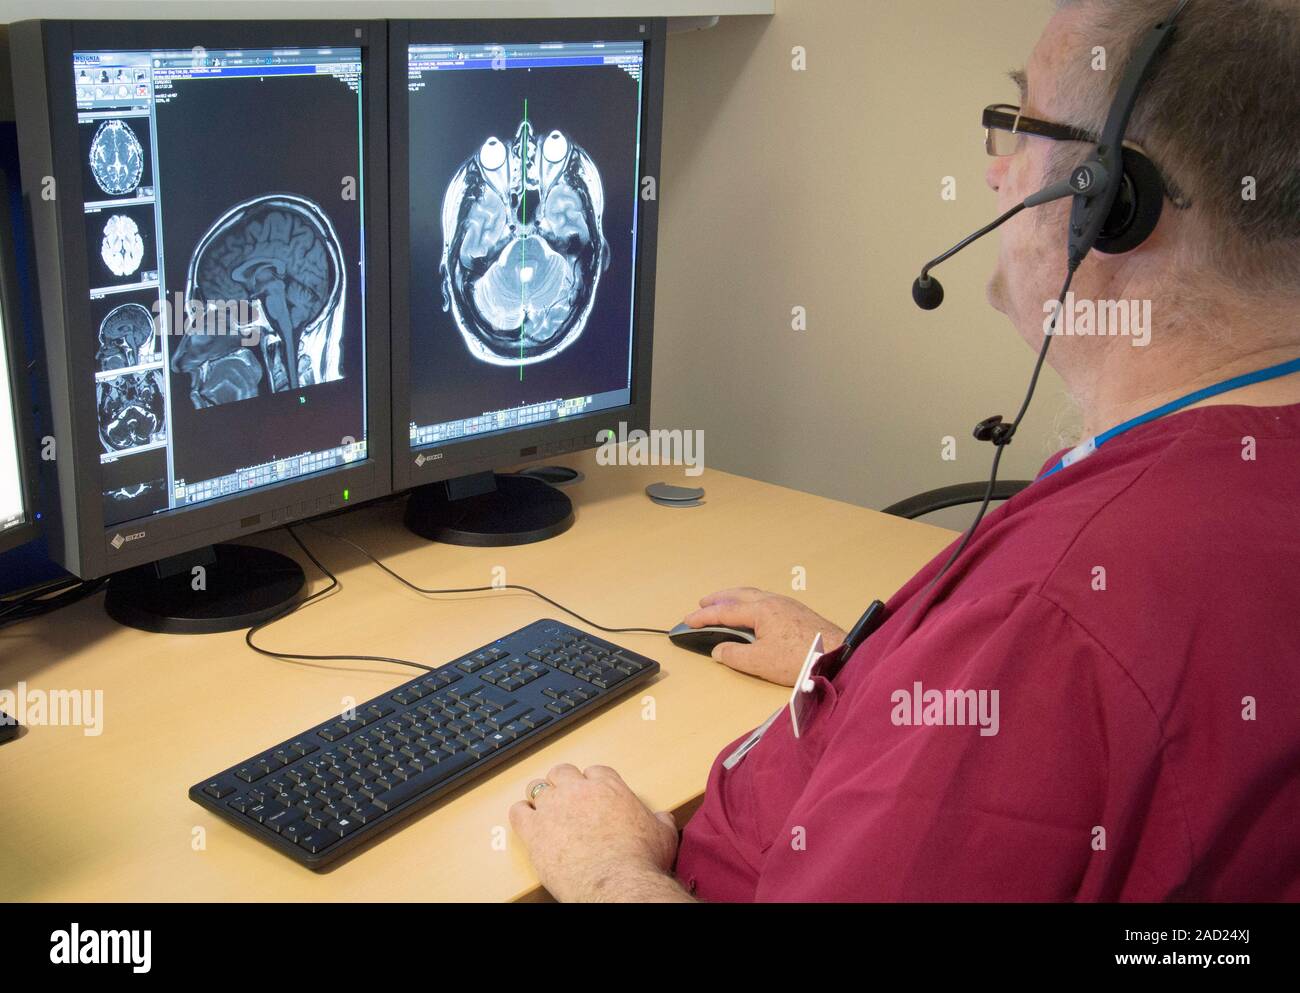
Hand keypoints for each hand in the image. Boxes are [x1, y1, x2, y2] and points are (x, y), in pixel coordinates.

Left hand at [509, 764, 687, 901]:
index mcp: (609, 788)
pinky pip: (519, 812)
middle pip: (562, 772)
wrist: (618, 883)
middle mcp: (579, 791)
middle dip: (563, 783)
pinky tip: (526, 820)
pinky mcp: (535, 830)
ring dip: (541, 796)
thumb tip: (663, 819)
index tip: (591, 792)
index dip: (591, 782)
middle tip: (565, 798)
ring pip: (538, 788)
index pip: (594, 772)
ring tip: (543, 808)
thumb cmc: (640, 861)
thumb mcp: (662, 835)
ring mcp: (554, 808)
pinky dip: (521, 814)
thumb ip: (659, 821)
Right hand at [682, 587, 846, 685]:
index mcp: (761, 610)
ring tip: (725, 606)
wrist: (839, 655)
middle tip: (703, 604)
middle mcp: (774, 602)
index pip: (725, 612)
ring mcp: (788, 606)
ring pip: (755, 596)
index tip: (688, 620)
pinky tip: (754, 614)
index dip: (704, 617)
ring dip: (736, 599)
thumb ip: (734, 655)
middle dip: (719, 599)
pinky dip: (751, 603)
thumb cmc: (801, 658)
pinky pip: (767, 601)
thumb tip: (719, 650)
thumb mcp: (759, 662)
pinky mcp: (799, 613)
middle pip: (739, 595)